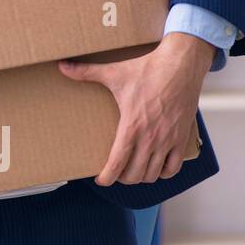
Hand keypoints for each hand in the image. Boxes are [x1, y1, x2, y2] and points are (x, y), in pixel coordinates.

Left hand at [56, 33, 214, 187]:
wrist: (181, 65)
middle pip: (135, 174)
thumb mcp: (113, 72)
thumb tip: (61, 65)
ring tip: (132, 171)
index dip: (107, 176)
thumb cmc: (148, 69)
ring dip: (141, 177)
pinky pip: (174, 167)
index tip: (100, 179)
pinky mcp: (182, 137)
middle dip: (122, 177)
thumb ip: (85, 72)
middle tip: (115, 173)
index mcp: (132, 126)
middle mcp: (151, 138)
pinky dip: (164, 172)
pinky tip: (156, 168)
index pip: (117, 162)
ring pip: (154, 174)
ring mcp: (169, 140)